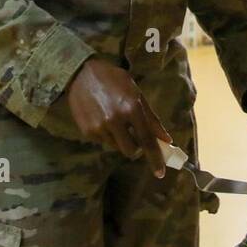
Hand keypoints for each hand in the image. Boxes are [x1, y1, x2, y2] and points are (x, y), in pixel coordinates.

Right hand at [64, 58, 170, 176]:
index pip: (147, 140)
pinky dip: (107, 135)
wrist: (80, 73)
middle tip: (136, 139)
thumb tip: (166, 139)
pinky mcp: (87, 131)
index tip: (160, 173)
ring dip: (121, 140)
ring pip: (116, 147)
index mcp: (131, 108)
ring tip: (115, 121)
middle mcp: (115, 120)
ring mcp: (99, 127)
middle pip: (131, 151)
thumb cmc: (114, 80)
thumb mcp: (136, 93)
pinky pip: (103, 142)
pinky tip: (102, 118)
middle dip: (137, 149)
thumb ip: (152, 118)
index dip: (155, 158)